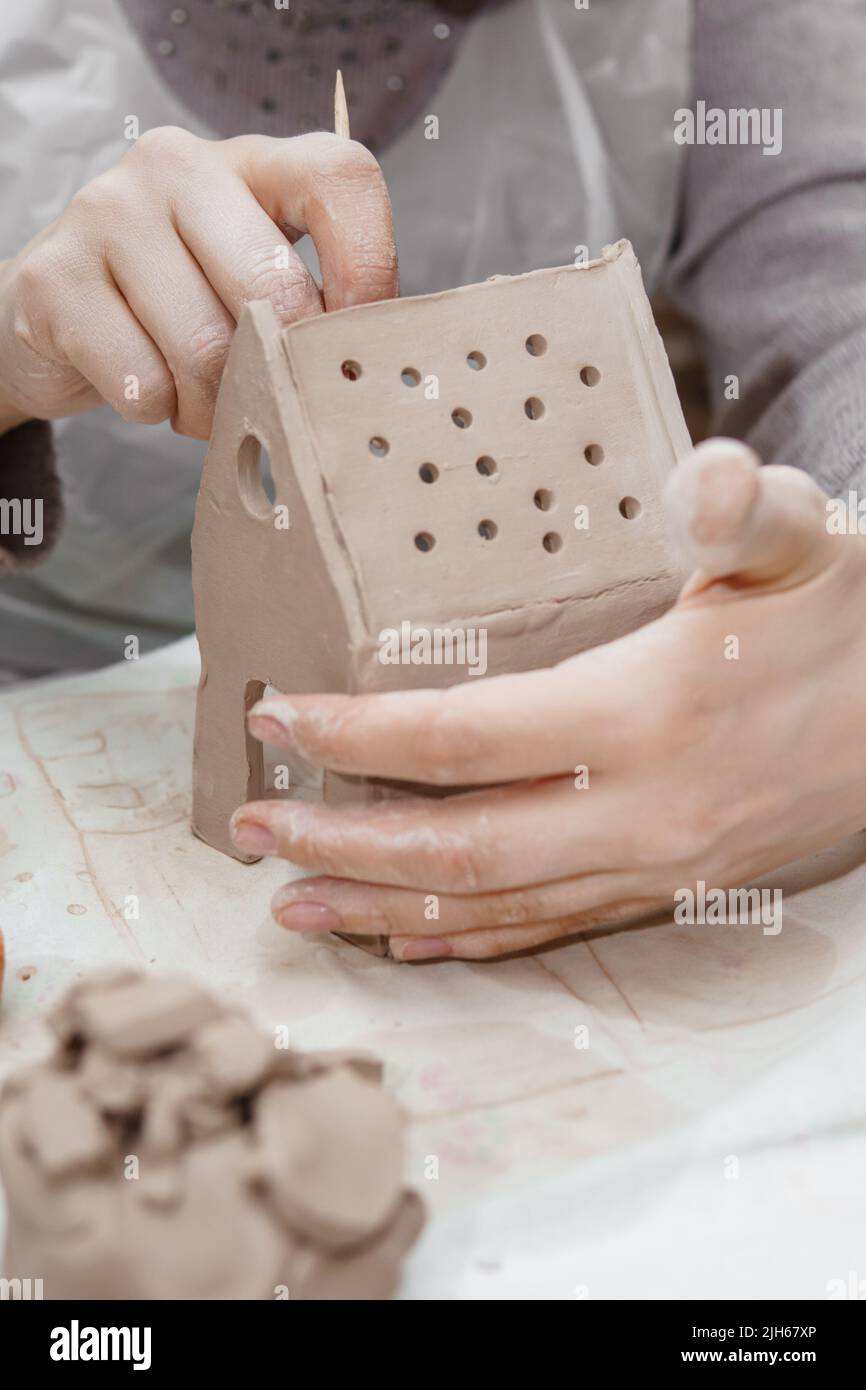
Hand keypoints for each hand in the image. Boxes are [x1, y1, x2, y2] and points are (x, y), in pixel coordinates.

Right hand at [0, 128, 395, 437]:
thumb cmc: (186, 303)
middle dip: (280, 369)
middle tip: (268, 394)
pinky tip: (150, 387)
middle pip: (272, 289)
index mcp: (252, 161)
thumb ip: (316, 304)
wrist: (61, 312)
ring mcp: (107, 212)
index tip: (352, 336)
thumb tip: (367, 369)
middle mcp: (178, 165)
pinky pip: (143, 383)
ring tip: (204, 399)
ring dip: (218, 405)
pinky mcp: (55, 280)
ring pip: (206, 350)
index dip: (368, 267)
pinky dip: (159, 411)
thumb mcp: (259, 281)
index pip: (342, 179)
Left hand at [232, 439, 865, 960]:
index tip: (278, 719)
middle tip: (254, 836)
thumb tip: (697, 481)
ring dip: (387, 912)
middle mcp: (643, 810)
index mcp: (649, 713)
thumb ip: (744, 508)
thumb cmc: (860, 623)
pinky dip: (474, 940)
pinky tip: (416, 941)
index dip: (358, 736)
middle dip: (342, 847)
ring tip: (298, 910)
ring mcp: (659, 865)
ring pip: (498, 908)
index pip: (464, 738)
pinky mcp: (677, 890)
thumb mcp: (808, 543)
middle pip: (458, 847)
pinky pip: (556, 931)